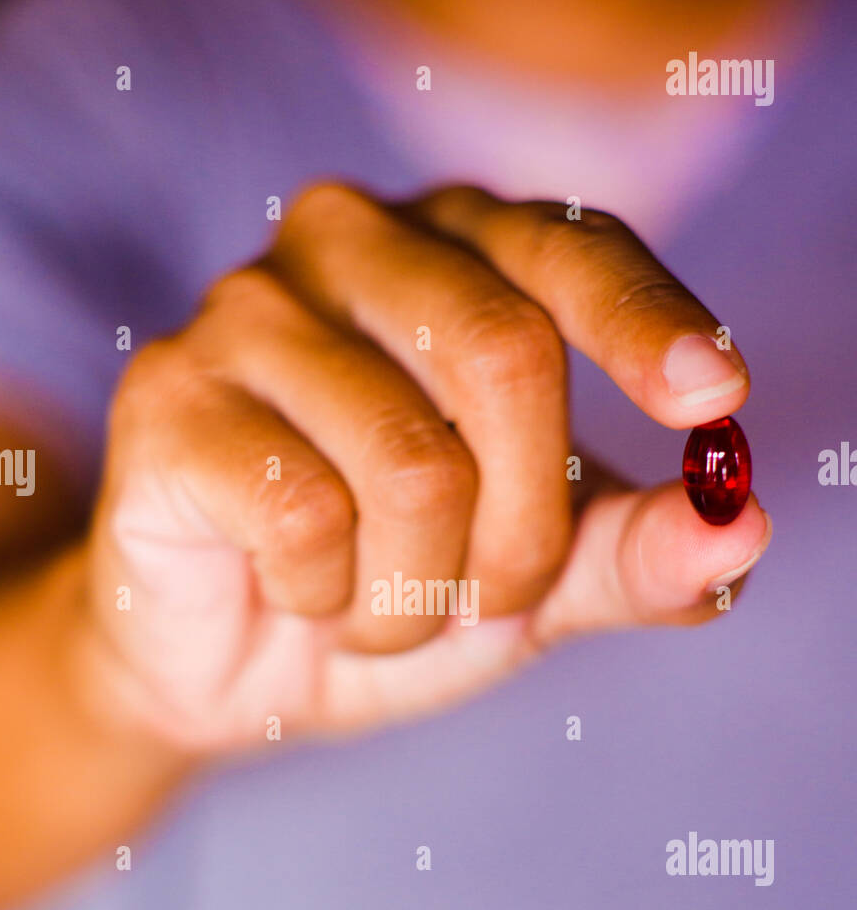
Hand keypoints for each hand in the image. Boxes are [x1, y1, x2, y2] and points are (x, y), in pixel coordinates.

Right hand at [80, 184, 770, 750]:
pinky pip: (306, 513)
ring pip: (412, 463)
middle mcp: (351, 243)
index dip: (649, 323)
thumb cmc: (392, 586)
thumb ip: (631, 551)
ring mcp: (247, 308)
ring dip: (419, 592)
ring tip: (374, 608)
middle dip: (524, 532)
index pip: (574, 251)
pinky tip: (293, 593)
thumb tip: (740, 528)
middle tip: (487, 600)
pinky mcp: (169, 394)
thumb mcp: (535, 577)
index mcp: (456, 251)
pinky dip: (328, 598)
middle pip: (506, 355)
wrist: (238, 665)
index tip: (716, 395)